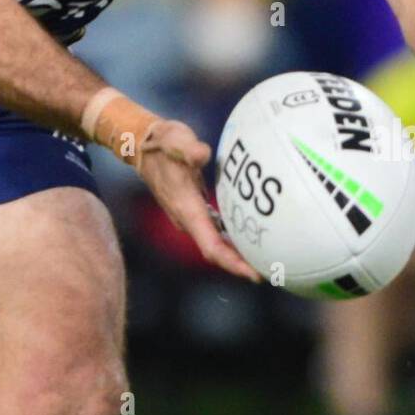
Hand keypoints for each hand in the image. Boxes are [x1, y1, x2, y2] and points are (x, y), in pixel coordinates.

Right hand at [135, 119, 261, 282]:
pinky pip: (213, 232)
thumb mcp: (176, 140)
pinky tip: (248, 238)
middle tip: (272, 271)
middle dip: (240, 265)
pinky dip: (230, 239)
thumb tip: (202, 154)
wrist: (142, 145)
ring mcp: (188, 216)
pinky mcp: (192, 210)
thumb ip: (190, 149)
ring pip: (214, 244)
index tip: (254, 274)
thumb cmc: (162, 143)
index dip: (232, 263)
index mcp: (186, 208)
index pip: (211, 246)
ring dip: (236, 254)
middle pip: (215, 252)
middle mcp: (186, 218)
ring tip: (265, 260)